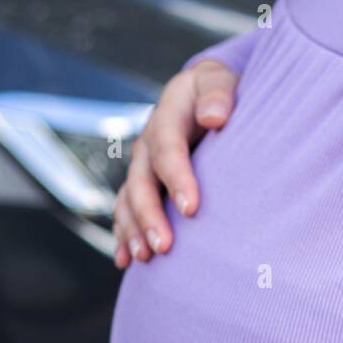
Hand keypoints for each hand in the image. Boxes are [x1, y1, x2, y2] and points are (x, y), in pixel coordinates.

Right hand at [113, 59, 239, 268]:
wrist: (202, 96)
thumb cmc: (218, 92)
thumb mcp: (219, 80)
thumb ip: (218, 93)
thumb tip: (216, 116)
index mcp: (167, 117)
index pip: (167, 148)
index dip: (177, 178)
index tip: (191, 208)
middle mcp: (147, 145)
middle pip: (141, 182)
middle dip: (150, 216)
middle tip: (164, 247)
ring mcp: (141, 168)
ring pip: (128, 201)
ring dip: (133, 231)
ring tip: (144, 258)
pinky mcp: (142, 185)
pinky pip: (125, 211)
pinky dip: (123, 236)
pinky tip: (125, 261)